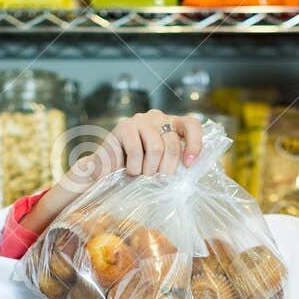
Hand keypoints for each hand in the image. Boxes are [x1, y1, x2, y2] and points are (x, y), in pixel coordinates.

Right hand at [20, 110, 203, 236]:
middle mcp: (157, 117)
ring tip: (139, 175)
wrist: (103, 173)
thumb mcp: (160, 168)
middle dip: (166, 169)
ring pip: (156, 147)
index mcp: (171, 125)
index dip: (195, 144)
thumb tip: (190, 168)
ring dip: (148, 170)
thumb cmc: (136, 173)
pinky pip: (136, 150)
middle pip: (173, 143)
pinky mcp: (123, 126)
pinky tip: (126, 169)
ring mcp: (140, 119)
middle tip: (156, 181)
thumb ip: (175, 163)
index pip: (192, 125)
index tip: (189, 165)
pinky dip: (133, 167)